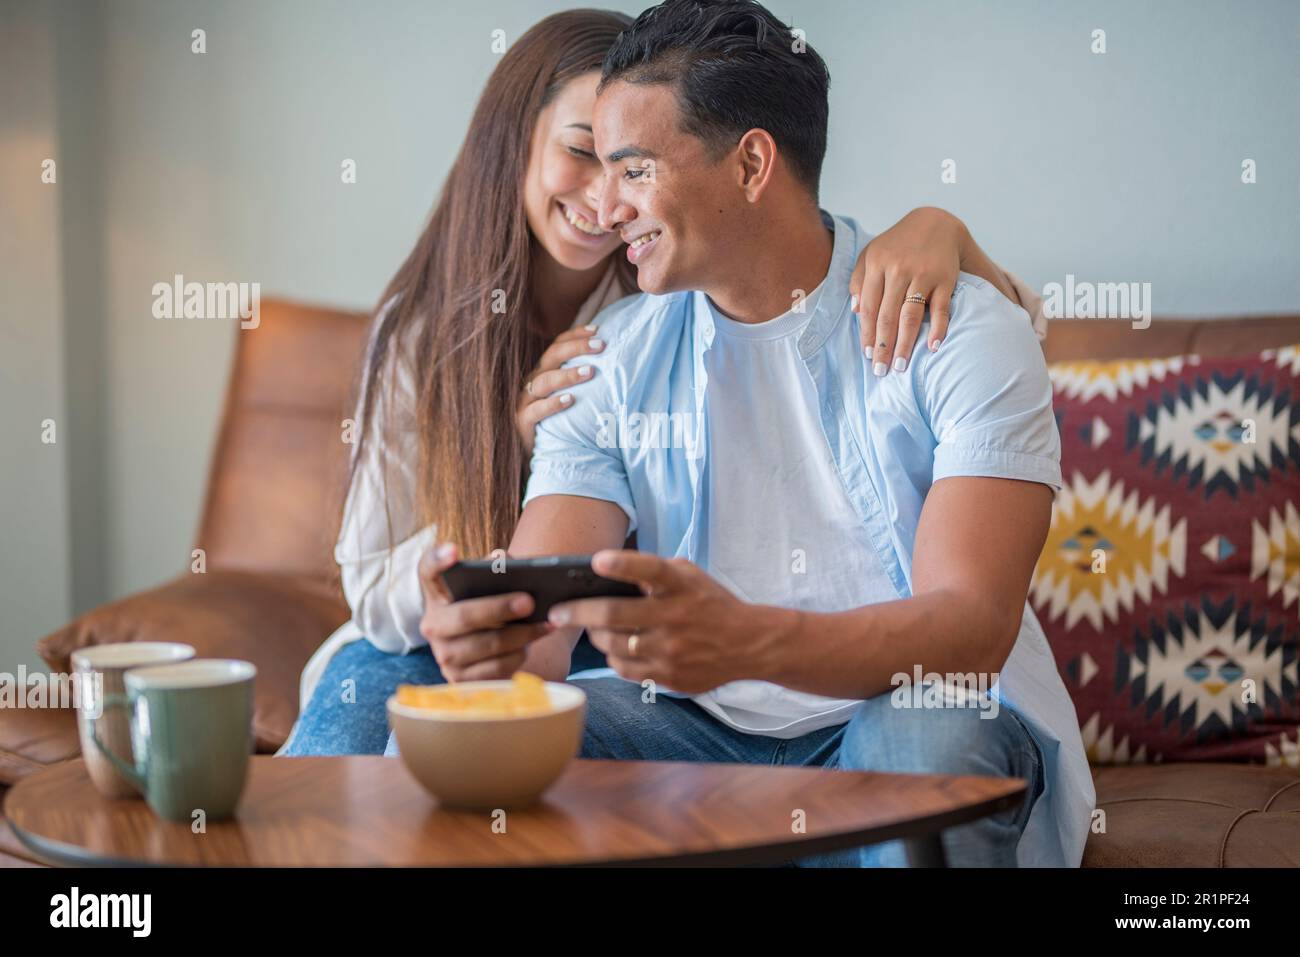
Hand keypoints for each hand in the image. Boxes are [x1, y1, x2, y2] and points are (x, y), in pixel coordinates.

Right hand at [417, 542, 551, 681]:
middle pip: (464, 616)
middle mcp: (433, 624)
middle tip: (529, 601)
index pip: (427, 570)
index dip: (437, 559)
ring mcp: (444, 655)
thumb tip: (505, 560)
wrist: (491, 651)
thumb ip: (496, 570)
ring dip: (521, 634)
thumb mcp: (491, 589)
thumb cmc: (493, 609)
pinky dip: (519, 655)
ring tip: (546, 624)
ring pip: (486, 645)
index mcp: (437, 593)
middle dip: (500, 608)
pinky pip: (495, 668)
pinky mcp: (460, 680)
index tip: (454, 549)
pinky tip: (533, 644)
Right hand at [515, 325, 605, 454]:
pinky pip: (536, 411)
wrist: (539, 456)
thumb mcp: (570, 399)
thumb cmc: (559, 424)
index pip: (556, 346)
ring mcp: (525, 402)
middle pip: (551, 357)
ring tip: (590, 371)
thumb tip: (613, 365)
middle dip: (576, 348)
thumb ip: (582, 382)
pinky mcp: (522, 422)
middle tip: (601, 345)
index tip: (597, 330)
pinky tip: (570, 400)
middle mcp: (532, 383)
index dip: (575, 336)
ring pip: (544, 381)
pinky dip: (553, 404)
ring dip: (568, 375)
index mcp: (543, 373)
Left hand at [548, 551, 776, 693]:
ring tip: (590, 628)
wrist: (749, 644)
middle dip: (577, 612)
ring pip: (613, 645)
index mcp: (681, 585)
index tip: (597, 561)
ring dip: (595, 636)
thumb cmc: (710, 603)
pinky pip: (626, 669)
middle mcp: (675, 617)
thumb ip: (656, 572)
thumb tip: (606, 573)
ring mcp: (672, 650)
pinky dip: (614, 658)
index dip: (622, 564)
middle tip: (556, 612)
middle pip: (614, 614)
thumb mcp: (690, 577)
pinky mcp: (671, 676)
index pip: (650, 570)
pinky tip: (613, 648)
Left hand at [849, 207, 967, 374]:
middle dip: (883, 347)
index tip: (867, 355)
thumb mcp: (871, 255)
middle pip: (887, 316)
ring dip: (905, 344)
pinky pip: (941, 308)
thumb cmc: (897, 245)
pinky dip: (938, 328)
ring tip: (901, 366)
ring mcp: (923, 274)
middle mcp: (898, 270)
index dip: (866, 334)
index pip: (868, 308)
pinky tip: (932, 347)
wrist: (935, 223)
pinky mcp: (945, 278)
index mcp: (877, 265)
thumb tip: (854, 311)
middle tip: (881, 371)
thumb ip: (859, 280)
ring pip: (910, 315)